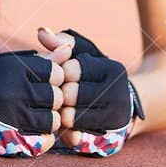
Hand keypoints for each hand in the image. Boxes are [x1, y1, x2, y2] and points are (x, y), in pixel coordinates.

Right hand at [0, 38, 71, 156]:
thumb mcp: (7, 64)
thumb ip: (41, 59)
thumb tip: (69, 51)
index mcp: (12, 70)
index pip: (56, 72)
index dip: (54, 78)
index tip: (43, 81)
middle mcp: (12, 93)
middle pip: (57, 97)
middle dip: (53, 100)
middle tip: (40, 100)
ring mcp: (10, 120)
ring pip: (53, 121)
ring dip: (49, 120)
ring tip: (35, 115)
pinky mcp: (8, 142)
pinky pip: (43, 142)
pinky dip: (43, 138)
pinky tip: (31, 130)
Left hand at [36, 27, 144, 156]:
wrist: (124, 106)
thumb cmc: (95, 75)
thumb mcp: (85, 55)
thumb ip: (63, 43)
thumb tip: (41, 31)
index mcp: (111, 68)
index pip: (72, 70)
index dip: (59, 74)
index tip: (59, 76)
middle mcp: (118, 92)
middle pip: (71, 94)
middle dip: (58, 95)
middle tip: (53, 96)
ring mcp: (115, 115)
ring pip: (73, 116)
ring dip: (59, 113)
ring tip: (56, 108)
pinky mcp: (108, 135)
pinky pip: (77, 134)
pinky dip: (65, 130)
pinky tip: (64, 124)